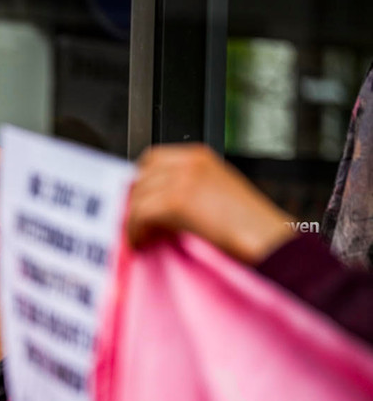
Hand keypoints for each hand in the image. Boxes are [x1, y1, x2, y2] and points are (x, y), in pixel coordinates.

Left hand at [126, 144, 293, 263]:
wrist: (267, 240)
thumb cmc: (248, 226)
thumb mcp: (215, 193)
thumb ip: (187, 189)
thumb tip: (155, 203)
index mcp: (200, 156)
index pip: (152, 159)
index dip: (141, 183)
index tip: (136, 203)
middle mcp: (189, 162)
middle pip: (140, 178)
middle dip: (134, 202)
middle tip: (134, 224)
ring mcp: (182, 179)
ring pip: (137, 198)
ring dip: (133, 221)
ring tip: (141, 238)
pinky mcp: (177, 200)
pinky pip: (139, 214)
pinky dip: (135, 232)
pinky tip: (143, 243)